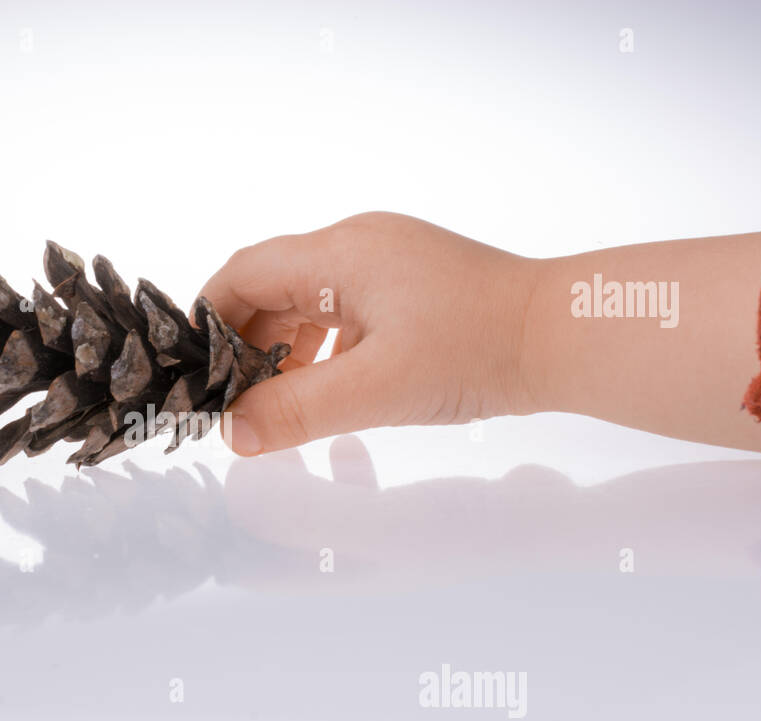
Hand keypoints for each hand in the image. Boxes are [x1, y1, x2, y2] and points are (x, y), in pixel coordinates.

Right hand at [198, 212, 540, 455]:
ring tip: (280, 405)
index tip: (195, 372)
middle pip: (272, 287)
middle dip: (246, 345)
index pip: (243, 273)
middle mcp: (358, 245)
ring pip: (308, 302)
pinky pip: (345, 311)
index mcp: (340, 253)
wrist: (565, 337)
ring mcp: (388, 261)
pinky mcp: (412, 284)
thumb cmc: (477, 352)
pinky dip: (324, 350)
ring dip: (285, 352)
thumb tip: (230, 434)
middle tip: (235, 402)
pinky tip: (331, 392)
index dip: (208, 320)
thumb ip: (296, 412)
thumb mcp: (376, 389)